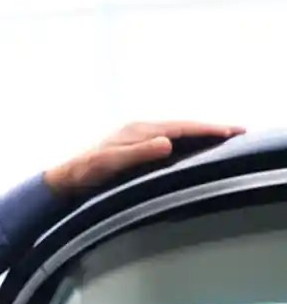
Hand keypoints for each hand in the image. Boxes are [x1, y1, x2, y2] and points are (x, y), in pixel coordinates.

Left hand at [44, 121, 245, 195]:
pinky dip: (186, 140)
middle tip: (239, 131)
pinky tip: (192, 146)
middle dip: (211, 128)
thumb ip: (138, 153)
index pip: (181, 127)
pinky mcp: (133, 147)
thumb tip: (168, 142)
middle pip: (183, 125)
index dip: (208, 129)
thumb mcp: (110, 163)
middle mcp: (139, 129)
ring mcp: (136, 137)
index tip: (231, 132)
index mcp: (138, 130)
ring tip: (223, 136)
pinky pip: (168, 139)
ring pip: (176, 131)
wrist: (63, 179)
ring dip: (200, 133)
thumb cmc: (85, 172)